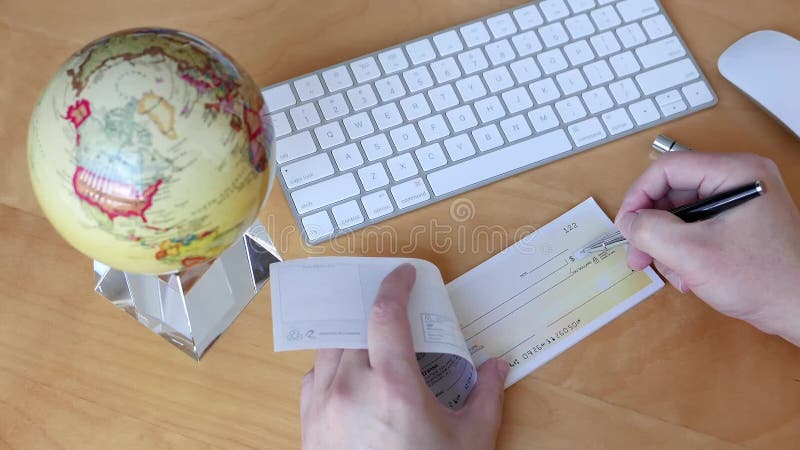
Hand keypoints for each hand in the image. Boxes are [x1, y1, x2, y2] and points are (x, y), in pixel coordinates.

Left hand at [300, 263, 508, 449]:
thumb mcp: (470, 442)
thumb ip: (486, 397)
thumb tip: (498, 366)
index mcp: (393, 384)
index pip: (385, 312)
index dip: (394, 284)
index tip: (404, 274)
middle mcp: (350, 387)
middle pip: (354, 326)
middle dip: (373, 313)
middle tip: (394, 315)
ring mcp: (323, 405)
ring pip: (330, 350)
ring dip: (351, 340)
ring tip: (374, 348)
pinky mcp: (308, 426)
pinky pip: (313, 379)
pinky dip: (331, 369)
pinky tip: (350, 381)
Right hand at [615, 151, 799, 345]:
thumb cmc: (764, 280)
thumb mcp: (692, 254)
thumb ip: (650, 231)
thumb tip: (628, 221)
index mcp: (735, 172)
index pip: (668, 169)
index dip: (639, 196)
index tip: (626, 226)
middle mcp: (740, 179)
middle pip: (674, 191)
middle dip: (652, 226)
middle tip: (638, 255)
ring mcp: (743, 201)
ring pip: (683, 212)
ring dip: (667, 243)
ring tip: (672, 272)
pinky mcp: (742, 222)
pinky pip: (698, 226)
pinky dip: (685, 249)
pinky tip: (688, 275)